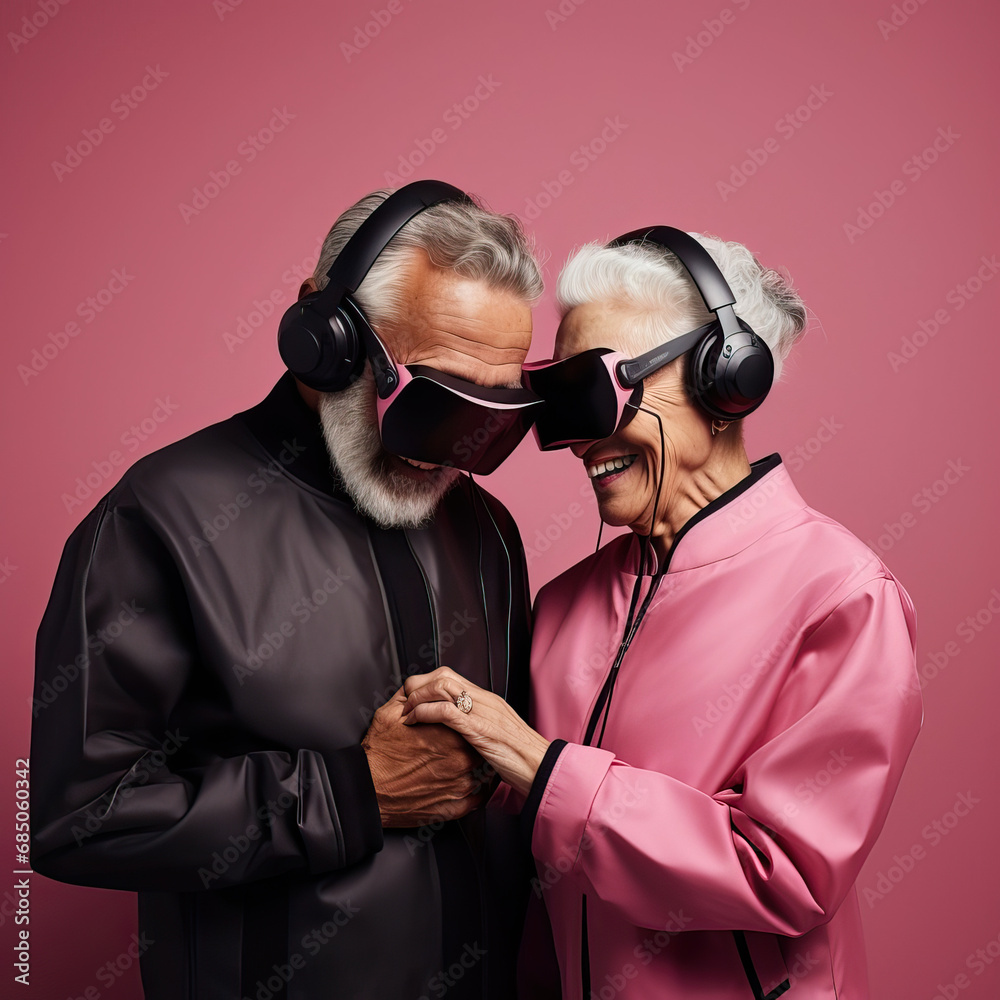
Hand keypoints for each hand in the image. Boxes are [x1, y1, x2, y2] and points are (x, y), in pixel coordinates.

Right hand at [362, 684, 492, 827]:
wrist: (367, 791)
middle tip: (458, 746)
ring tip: (461, 765)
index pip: (470, 722)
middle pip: (480, 747)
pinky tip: (465, 784)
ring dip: (475, 768)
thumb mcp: (389, 714)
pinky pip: (478, 798)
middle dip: (471, 744)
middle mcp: (460, 760)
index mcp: (448, 734)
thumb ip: (410, 696)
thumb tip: (420, 687)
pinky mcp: (456, 807)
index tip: (458, 726)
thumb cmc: (378, 756)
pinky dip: (476, 792)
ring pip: (482, 772)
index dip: (463, 723)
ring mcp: (460, 786)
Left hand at [401, 667, 549, 797]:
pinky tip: (415, 722)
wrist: (542, 769)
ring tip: (406, 713)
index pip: (450, 676)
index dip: (426, 684)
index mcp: (488, 700)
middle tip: (404, 703)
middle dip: (417, 686)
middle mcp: (484, 700)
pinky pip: (446, 711)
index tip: (413, 699)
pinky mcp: (480, 729)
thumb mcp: (497, 735)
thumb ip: (480, 725)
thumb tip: (458, 728)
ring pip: (442, 686)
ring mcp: (482, 712)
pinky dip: (425, 713)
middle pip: (443, 675)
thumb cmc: (521, 759)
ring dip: (417, 698)